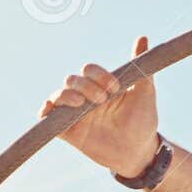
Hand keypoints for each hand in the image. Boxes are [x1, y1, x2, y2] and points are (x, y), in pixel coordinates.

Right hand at [39, 35, 158, 175]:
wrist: (139, 152)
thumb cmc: (143, 121)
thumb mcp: (145, 92)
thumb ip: (141, 68)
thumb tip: (142, 38)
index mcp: (101, 85)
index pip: (89, 70)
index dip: (98, 75)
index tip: (115, 87)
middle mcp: (86, 97)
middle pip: (72, 80)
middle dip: (85, 86)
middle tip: (103, 99)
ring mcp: (76, 114)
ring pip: (58, 96)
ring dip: (66, 95)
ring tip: (82, 104)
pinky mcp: (68, 132)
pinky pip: (48, 120)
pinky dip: (45, 112)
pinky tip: (49, 110)